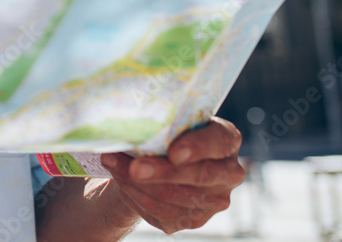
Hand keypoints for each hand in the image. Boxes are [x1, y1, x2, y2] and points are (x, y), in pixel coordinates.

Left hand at [99, 117, 245, 232]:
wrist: (162, 164)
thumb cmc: (168, 135)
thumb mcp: (169, 122)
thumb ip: (159, 124)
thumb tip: (124, 126)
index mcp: (226, 140)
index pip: (219, 141)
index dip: (197, 147)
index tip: (174, 152)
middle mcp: (228, 172)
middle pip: (200, 175)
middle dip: (163, 172)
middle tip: (136, 167)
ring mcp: (214, 200)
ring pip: (174, 196)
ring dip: (138, 182)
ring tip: (113, 163)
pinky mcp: (194, 219)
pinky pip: (161, 211)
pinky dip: (135, 195)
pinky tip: (121, 179)